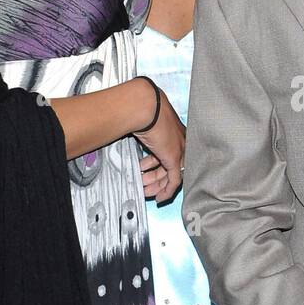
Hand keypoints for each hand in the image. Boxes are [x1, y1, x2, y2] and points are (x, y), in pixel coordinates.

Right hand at [133, 89, 184, 203]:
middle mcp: (180, 142)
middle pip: (170, 167)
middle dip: (155, 178)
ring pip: (171, 176)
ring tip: (144, 189)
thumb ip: (139, 132)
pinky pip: (174, 181)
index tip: (146, 173)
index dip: (158, 167)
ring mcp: (180, 151)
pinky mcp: (176, 159)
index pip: (169, 155)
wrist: (146, 107)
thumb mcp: (142, 124)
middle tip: (144, 185)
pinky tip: (159, 198)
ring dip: (156, 185)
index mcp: (175, 133)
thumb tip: (123, 131)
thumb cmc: (141, 110)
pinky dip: (166, 191)